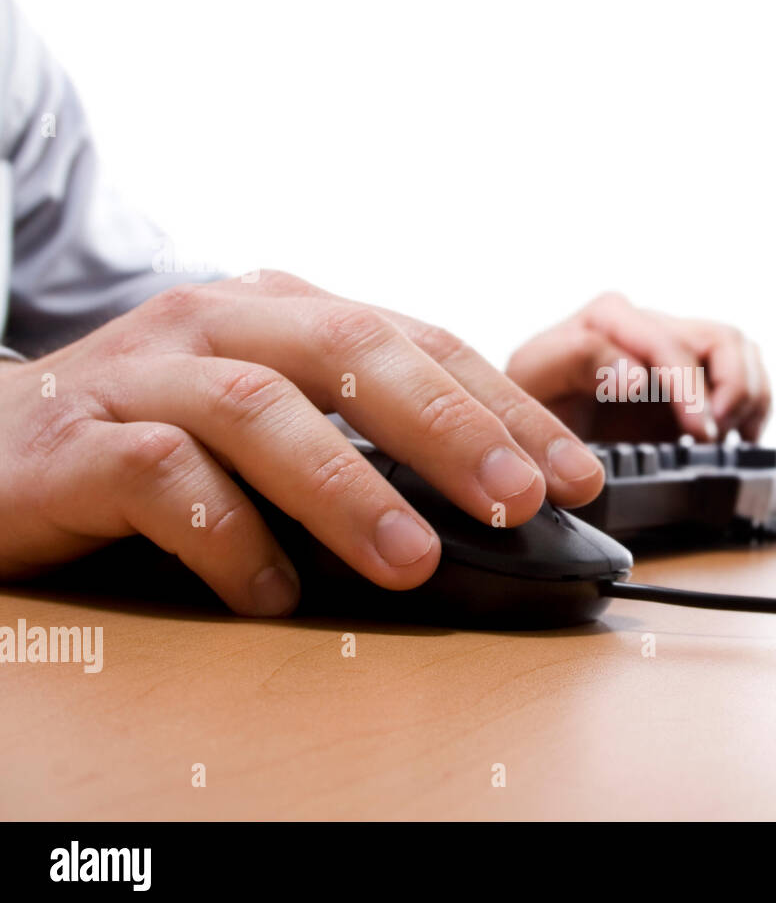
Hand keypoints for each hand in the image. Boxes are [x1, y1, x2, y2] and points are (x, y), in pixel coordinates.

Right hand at [0, 271, 605, 615]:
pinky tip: (272, 590)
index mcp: (285, 312)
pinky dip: (227, 535)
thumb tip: (489, 497)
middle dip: (447, 427)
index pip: (418, 343)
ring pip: (259, 409)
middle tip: (517, 500)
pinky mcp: (76, 443)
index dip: (501, 405)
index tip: (572, 472)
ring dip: (345, 488)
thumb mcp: (272, 412)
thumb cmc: (158, 431)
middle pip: (350, 352)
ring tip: (413, 559)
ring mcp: (145, 376)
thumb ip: (360, 435)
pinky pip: (158, 478)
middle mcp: (220, 324)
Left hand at [505, 292, 771, 442]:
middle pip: (718, 339)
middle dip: (728, 392)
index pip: (666, 342)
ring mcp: (674, 346)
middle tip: (710, 438)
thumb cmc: (528, 403)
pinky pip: (746, 371)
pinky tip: (735, 437)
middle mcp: (647, 325)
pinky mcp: (693, 373)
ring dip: (747, 396)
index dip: (688, 387)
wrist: (531, 428)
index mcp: (606, 320)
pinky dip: (754, 404)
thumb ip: (579, 362)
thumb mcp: (536, 380)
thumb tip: (637, 374)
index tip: (697, 430)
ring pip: (740, 350)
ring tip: (724, 437)